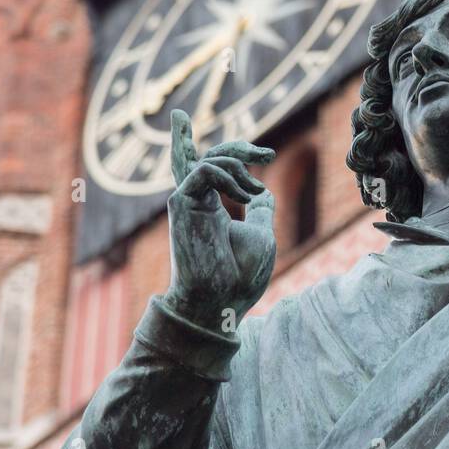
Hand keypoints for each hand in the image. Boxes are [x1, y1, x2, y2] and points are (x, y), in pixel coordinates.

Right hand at [163, 109, 276, 332]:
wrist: (222, 301)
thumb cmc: (241, 276)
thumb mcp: (261, 235)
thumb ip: (260, 211)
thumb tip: (265, 192)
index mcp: (212, 208)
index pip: (205, 168)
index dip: (226, 150)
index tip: (266, 154)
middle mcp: (196, 202)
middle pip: (207, 156)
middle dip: (237, 147)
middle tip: (266, 154)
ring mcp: (187, 202)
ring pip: (204, 159)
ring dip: (237, 164)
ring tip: (254, 192)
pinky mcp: (181, 204)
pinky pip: (202, 171)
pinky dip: (227, 176)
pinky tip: (245, 197)